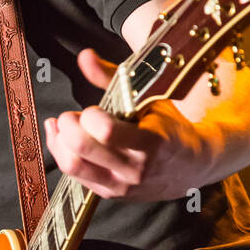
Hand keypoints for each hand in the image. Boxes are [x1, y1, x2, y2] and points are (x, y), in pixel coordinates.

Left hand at [44, 47, 211, 200]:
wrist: (191, 167)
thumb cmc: (168, 127)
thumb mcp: (150, 99)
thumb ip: (113, 77)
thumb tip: (84, 56)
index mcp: (149, 143)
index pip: (105, 131)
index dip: (90, 115)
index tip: (93, 108)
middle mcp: (134, 169)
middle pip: (82, 148)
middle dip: (68, 125)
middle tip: (69, 115)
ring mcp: (121, 186)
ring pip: (72, 165)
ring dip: (58, 142)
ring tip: (60, 125)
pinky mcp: (109, 194)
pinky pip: (75, 177)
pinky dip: (62, 155)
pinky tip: (62, 138)